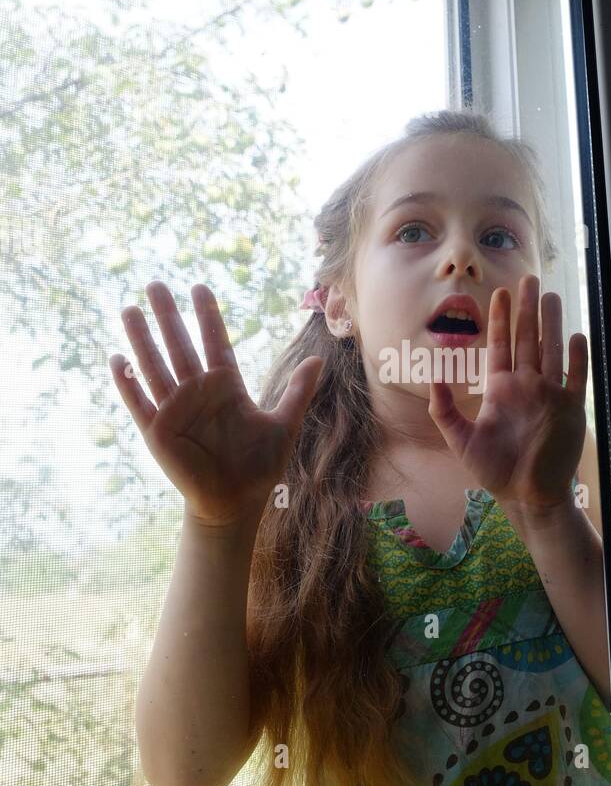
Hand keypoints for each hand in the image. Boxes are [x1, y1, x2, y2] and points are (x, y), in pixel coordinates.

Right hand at [108, 280, 322, 528]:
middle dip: (168, 316)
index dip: (208, 316)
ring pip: (155, 367)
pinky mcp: (158, 432)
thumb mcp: (283, 425)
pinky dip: (127, 384)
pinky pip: (138, 403)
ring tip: (129, 310)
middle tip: (155, 283)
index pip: (215, 342)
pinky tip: (117, 359)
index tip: (200, 288)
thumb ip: (297, 392)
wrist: (236, 502)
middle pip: (180, 346)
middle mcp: (197, 392)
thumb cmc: (258, 465)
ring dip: (141, 339)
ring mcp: (175, 410)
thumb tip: (317, 361)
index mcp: (225, 386)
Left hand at [427, 274, 586, 514]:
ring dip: (551, 324)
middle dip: (527, 309)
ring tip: (551, 296)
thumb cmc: (494, 470)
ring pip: (551, 351)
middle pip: (527, 339)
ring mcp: (549, 395)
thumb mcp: (460, 439)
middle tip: (530, 278)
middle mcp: (526, 386)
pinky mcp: (569, 409)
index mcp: (501, 389)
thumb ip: (445, 408)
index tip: (500, 292)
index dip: (500, 318)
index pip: (501, 345)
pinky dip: (576, 358)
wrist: (526, 496)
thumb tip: (432, 375)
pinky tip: (575, 336)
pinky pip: (575, 378)